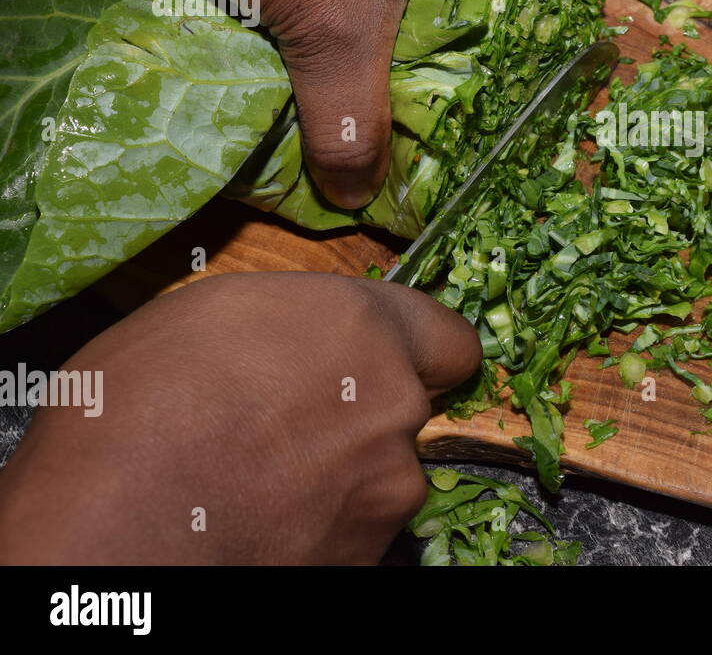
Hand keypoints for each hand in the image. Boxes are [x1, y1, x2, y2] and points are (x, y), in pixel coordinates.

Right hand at [0, 273, 481, 563]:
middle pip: (405, 409)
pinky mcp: (367, 555)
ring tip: (256, 482)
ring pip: (380, 476)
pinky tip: (258, 523)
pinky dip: (319, 529)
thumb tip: (308, 343)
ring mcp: (387, 489)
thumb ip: (296, 323)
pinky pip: (353, 531)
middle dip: (359, 416)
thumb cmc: (134, 409)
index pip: (448, 340)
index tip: (385, 364)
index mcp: (364, 329)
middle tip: (282, 427)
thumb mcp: (209, 314)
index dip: (417, 353)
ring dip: (337, 477)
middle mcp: (395, 406)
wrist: (105, 534)